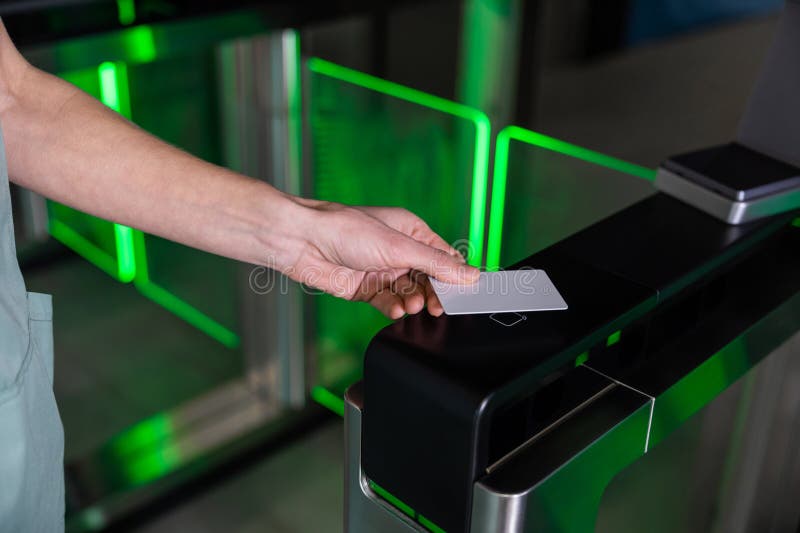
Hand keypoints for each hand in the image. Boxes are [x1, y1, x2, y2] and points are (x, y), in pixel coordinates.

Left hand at [277, 199, 478, 318]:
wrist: (302, 243)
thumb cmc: (344, 229)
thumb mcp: (398, 246)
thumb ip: (435, 264)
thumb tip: (469, 274)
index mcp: (411, 231)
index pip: (444, 257)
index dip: (455, 276)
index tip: (464, 294)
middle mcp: (398, 251)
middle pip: (428, 279)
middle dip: (433, 294)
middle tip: (437, 307)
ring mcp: (382, 271)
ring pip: (409, 294)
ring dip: (413, 302)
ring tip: (411, 305)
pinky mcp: (366, 289)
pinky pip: (388, 303)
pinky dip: (393, 308)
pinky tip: (394, 309)